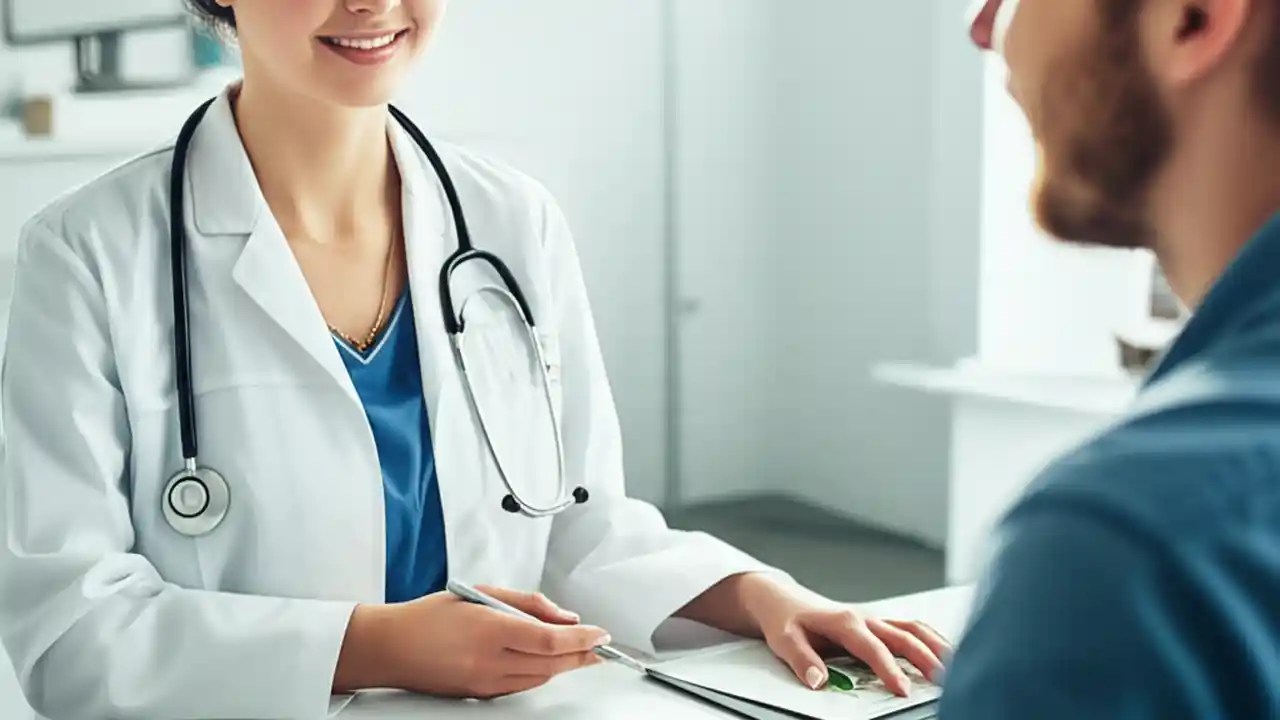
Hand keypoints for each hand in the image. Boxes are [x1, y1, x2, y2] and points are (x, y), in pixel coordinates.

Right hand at [335, 586, 608, 698]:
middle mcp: (489, 661)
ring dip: (564, 665)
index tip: (600, 633)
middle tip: (601, 647)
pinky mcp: (481, 694)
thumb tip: (565, 616)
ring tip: (580, 651)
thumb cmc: (429, 616)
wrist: (392, 647)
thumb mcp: (482, 593)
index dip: (582, 638)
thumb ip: (528, 603)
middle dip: (582, 655)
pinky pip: (522, 686)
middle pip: (551, 663)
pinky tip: (547, 661)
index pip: (550, 639)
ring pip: (540, 678)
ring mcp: (485, 683)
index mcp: (490, 630)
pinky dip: (540, 673)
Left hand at [741, 576, 950, 695]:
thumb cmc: (786, 619)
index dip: (890, 670)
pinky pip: (911, 628)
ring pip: (914, 628)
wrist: (782, 600)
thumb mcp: (784, 640)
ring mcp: (874, 619)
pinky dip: (931, 638)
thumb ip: (802, 660)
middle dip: (927, 658)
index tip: (902, 690)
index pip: (874, 648)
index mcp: (845, 622)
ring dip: (936, 645)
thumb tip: (818, 680)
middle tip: (945, 681)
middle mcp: (864, 618)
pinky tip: (945, 652)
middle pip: (904, 636)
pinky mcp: (877, 623)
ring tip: (957, 665)